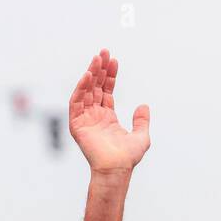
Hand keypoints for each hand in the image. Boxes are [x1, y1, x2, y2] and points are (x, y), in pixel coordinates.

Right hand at [69, 48, 150, 173]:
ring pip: (86, 91)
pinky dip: (80, 88)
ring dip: (90, 74)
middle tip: (104, 52)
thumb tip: (144, 106)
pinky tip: (87, 76)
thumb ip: (142, 121)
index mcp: (108, 118)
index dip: (110, 76)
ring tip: (97, 59)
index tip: (114, 61)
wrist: (117, 169)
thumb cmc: (128, 158)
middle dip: (100, 69)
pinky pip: (76, 102)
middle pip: (95, 87)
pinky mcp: (77, 124)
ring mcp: (85, 120)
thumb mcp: (142, 136)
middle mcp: (95, 116)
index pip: (106, 91)